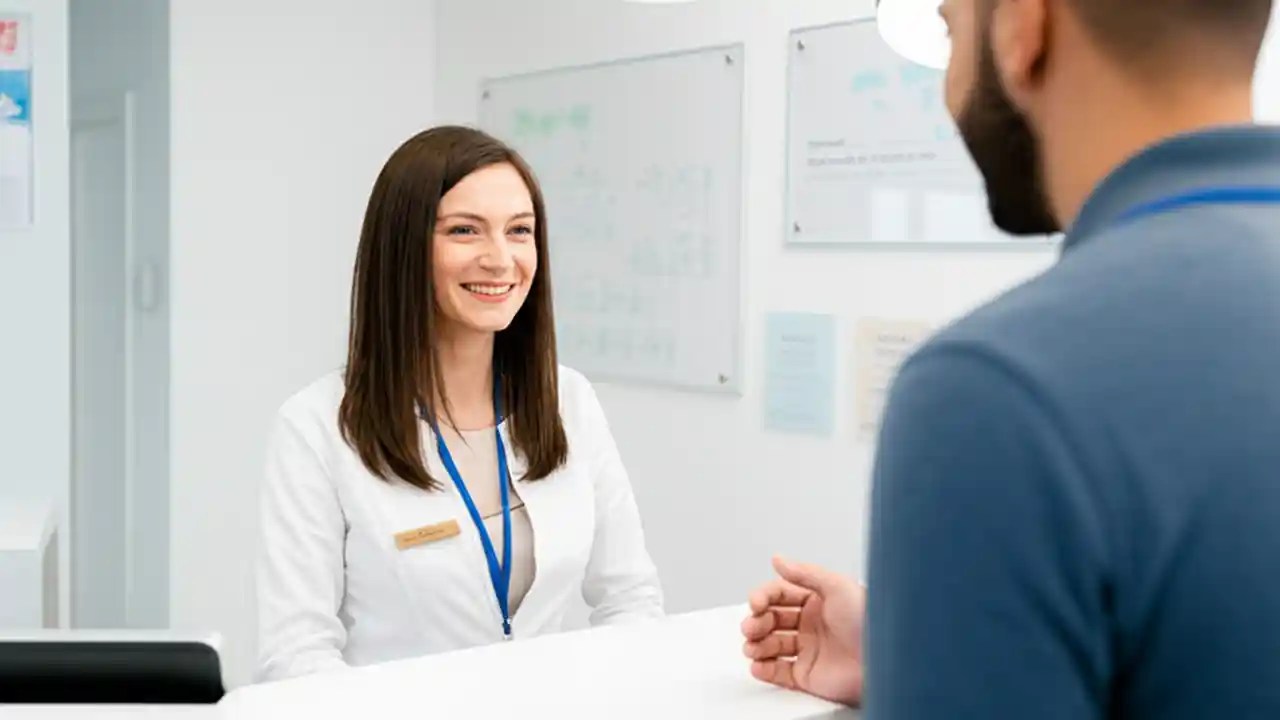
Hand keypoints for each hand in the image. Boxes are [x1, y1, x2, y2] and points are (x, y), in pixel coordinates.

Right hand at [740, 555, 865, 705]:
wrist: (884, 660)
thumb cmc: (869, 621)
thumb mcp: (837, 586)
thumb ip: (804, 572)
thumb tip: (778, 559)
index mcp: (817, 600)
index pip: (779, 594)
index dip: (763, 597)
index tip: (756, 602)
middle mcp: (810, 624)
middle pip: (771, 619)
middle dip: (756, 621)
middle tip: (752, 626)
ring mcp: (808, 650)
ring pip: (770, 645)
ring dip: (755, 644)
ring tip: (753, 646)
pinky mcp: (807, 675)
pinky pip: (778, 672)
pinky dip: (763, 669)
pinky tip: (759, 664)